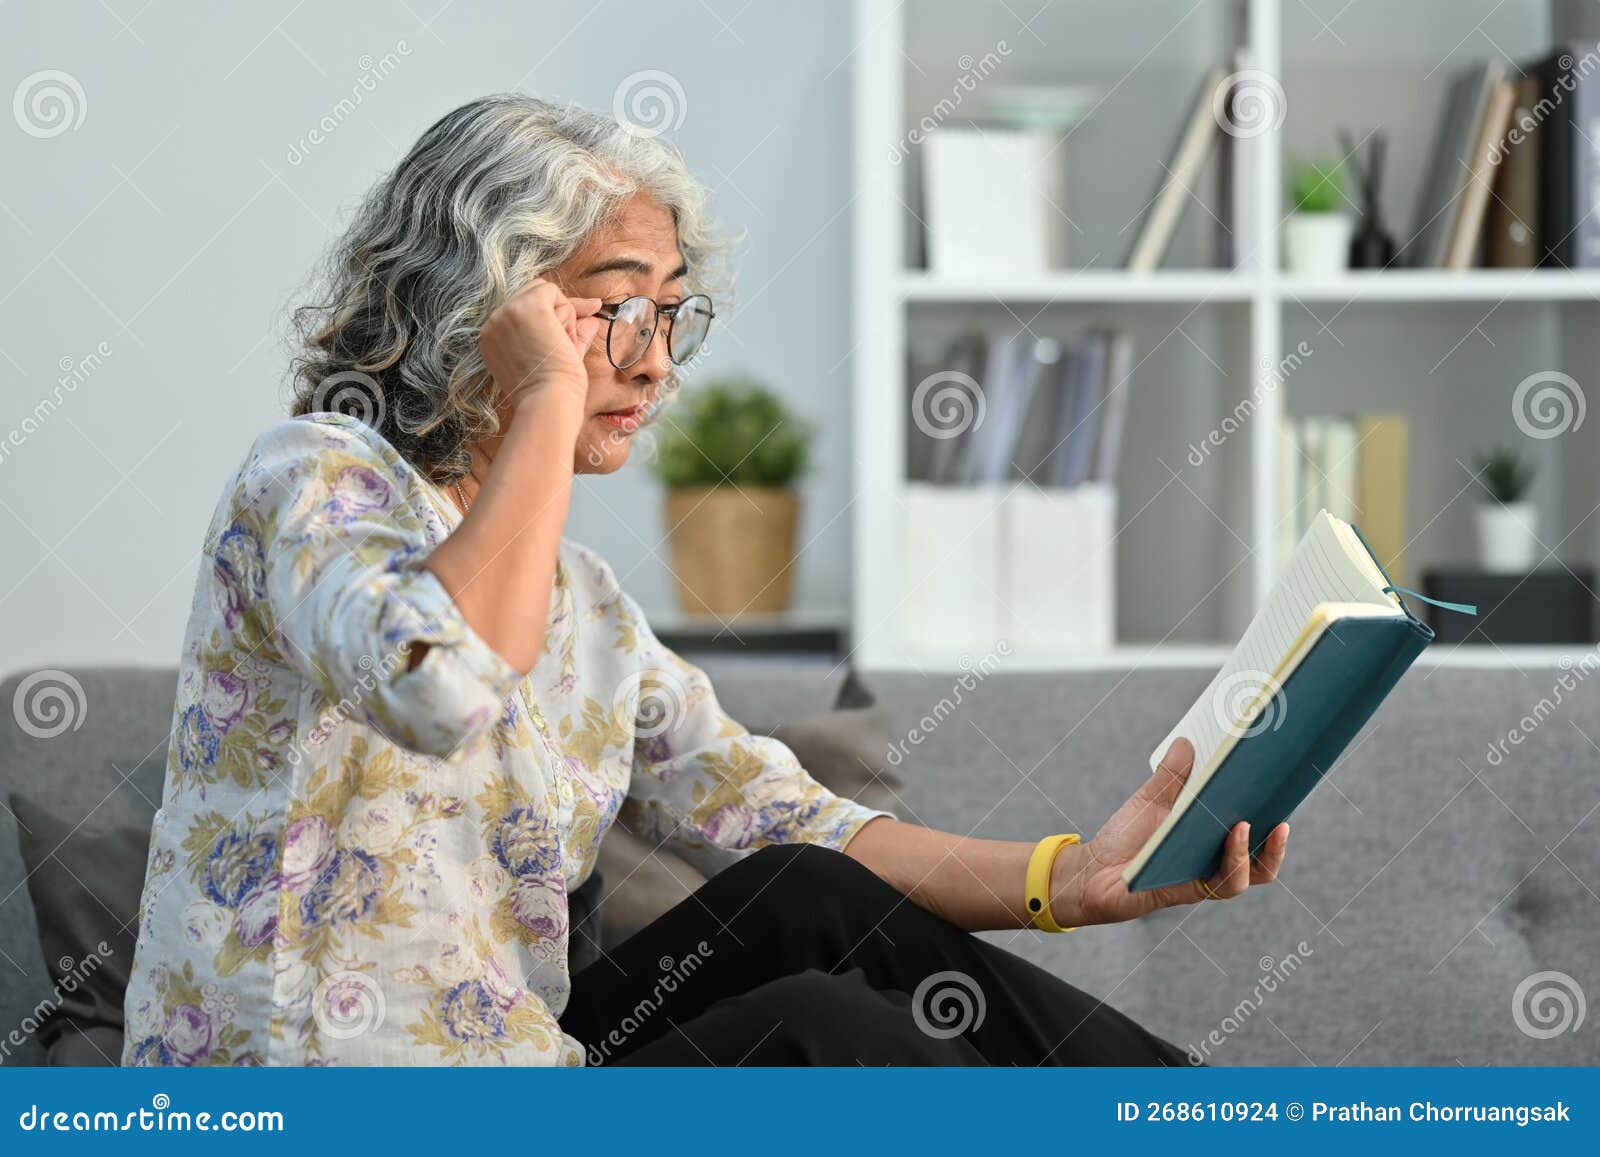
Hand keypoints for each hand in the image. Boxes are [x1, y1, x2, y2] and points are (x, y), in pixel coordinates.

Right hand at [479, 278, 601, 408]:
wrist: (548, 402)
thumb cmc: (553, 391)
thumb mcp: (557, 358)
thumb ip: (571, 335)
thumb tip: (592, 318)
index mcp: (494, 337)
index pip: (521, 309)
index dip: (549, 315)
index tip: (570, 331)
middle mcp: (493, 322)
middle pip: (530, 294)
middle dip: (557, 312)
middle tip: (568, 342)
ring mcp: (506, 312)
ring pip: (542, 291)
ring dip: (561, 315)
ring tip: (560, 346)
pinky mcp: (524, 307)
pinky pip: (552, 292)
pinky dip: (566, 311)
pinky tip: (562, 337)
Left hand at [1051, 738, 1290, 925]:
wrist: (1091, 871)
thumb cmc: (1124, 837)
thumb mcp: (1150, 800)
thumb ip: (1171, 776)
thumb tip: (1187, 741)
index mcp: (1212, 835)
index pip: (1254, 824)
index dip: (1275, 806)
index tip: (1285, 776)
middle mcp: (1217, 859)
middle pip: (1265, 851)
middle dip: (1279, 830)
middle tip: (1283, 796)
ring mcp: (1207, 876)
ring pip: (1253, 873)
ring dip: (1257, 849)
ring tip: (1248, 821)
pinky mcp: (1192, 890)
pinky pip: (1224, 884)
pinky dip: (1233, 861)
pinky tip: (1231, 835)